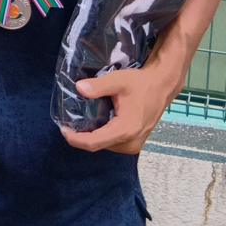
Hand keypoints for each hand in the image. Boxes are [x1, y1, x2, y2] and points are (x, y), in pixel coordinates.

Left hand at [59, 63, 175, 153]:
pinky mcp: (135, 143)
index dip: (76, 139)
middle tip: (69, 122)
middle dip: (82, 136)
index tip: (63, 130)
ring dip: (92, 135)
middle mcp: (130, 142)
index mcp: (126, 130)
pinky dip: (102, 135)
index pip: (94, 143)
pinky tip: (97, 122)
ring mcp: (134, 145)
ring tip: (82, 121)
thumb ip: (98, 86)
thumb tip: (79, 88)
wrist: (162, 86)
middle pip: (98, 145)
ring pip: (105, 145)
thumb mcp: (118, 80)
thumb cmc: (141, 83)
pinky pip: (112, 142)